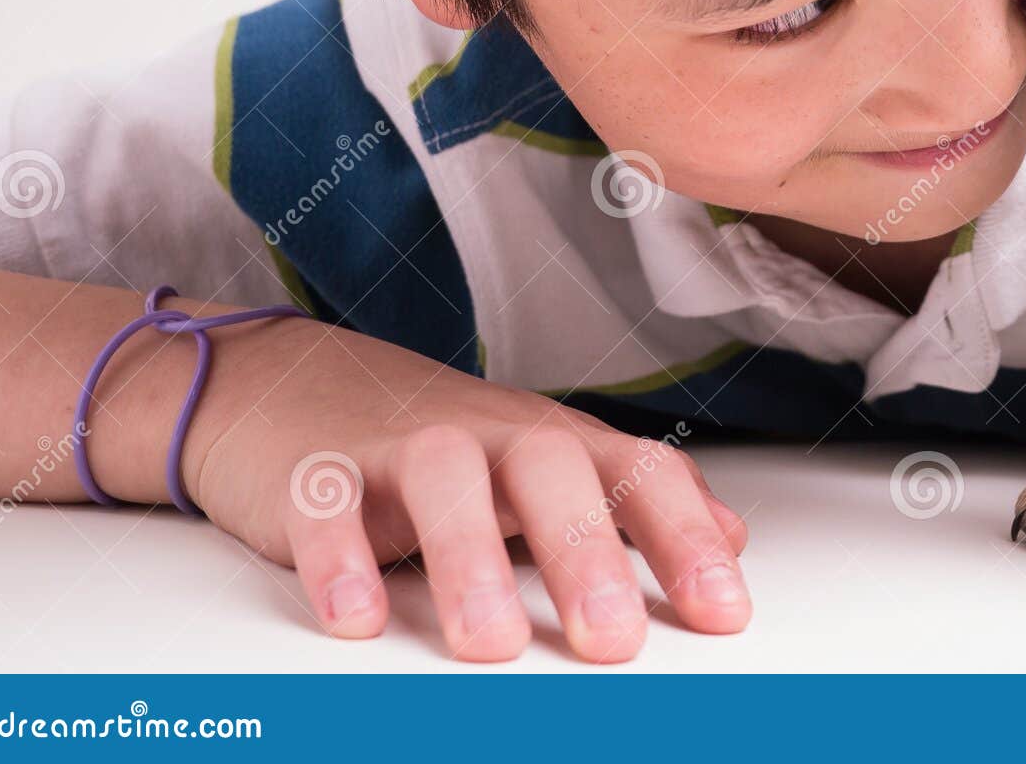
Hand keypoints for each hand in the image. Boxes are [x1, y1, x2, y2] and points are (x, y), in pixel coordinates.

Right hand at [184, 313, 748, 661]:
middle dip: (587, 552)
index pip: (637, 472)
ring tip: (491, 644)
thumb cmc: (437, 438)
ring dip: (471, 557)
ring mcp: (400, 444)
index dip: (686, 537)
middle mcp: (488, 435)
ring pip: (444, 475)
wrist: (292, 380)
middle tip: (614, 641)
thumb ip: (634, 502)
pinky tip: (357, 618)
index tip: (724, 614)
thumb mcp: (545, 465)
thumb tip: (732, 538)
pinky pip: (328, 502)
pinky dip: (339, 557)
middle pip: (549, 467)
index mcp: (552, 442)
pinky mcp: (316, 470)